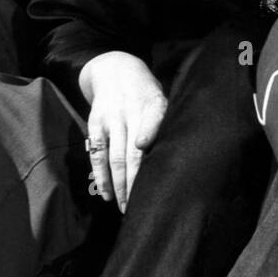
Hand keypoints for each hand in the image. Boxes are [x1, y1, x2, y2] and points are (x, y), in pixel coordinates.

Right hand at [79, 51, 167, 212]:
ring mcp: (110, 120)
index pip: (153, 118)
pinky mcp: (95, 125)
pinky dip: (101, 176)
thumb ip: (166, 123)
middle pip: (132, 151)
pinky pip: (97, 155)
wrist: (114, 69)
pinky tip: (107, 194)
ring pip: (114, 158)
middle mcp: (129, 112)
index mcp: (152, 104)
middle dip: (136, 181)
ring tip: (125, 207)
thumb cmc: (146, 92)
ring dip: (119, 185)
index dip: (149, 132)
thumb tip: (181, 153)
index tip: (144, 146)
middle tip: (143, 206)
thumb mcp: (162, 97)